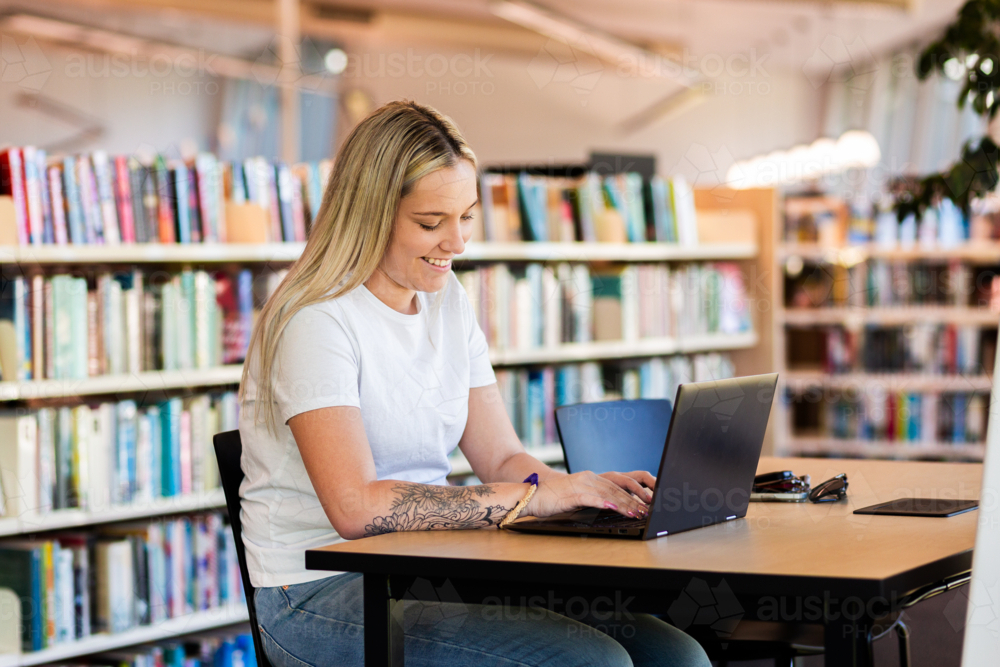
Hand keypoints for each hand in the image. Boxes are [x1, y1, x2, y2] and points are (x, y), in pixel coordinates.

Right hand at [524, 471, 649, 519]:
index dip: (632, 495)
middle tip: (646, 510)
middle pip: (615, 489)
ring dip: (624, 504)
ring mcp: (579, 485)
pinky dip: (603, 502)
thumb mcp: (577, 496)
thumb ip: (593, 497)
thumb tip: (611, 506)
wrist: (531, 495)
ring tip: (636, 512)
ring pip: (607, 493)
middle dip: (633, 500)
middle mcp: (587, 478)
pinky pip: (591, 498)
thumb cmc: (553, 498)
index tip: (645, 504)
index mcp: (590, 477)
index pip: (616, 486)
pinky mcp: (571, 494)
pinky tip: (613, 506)